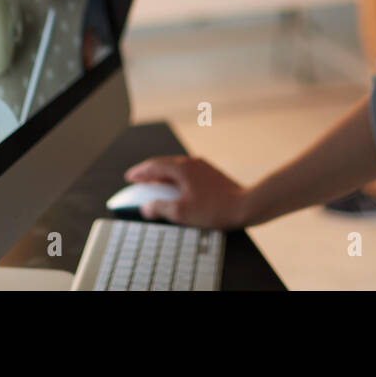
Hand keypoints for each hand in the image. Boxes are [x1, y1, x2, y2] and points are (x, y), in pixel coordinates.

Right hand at [123, 155, 249, 228]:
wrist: (246, 205)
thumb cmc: (214, 210)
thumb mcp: (182, 213)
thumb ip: (160, 208)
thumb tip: (146, 208)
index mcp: (181, 168)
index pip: (154, 166)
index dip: (139, 172)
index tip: (129, 177)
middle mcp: (191, 163)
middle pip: (164, 164)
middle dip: (149, 172)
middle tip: (137, 179)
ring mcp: (202, 167)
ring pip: (176, 167)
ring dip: (162, 175)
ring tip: (154, 185)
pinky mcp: (210, 174)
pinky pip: (186, 172)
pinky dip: (175, 178)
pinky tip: (177, 189)